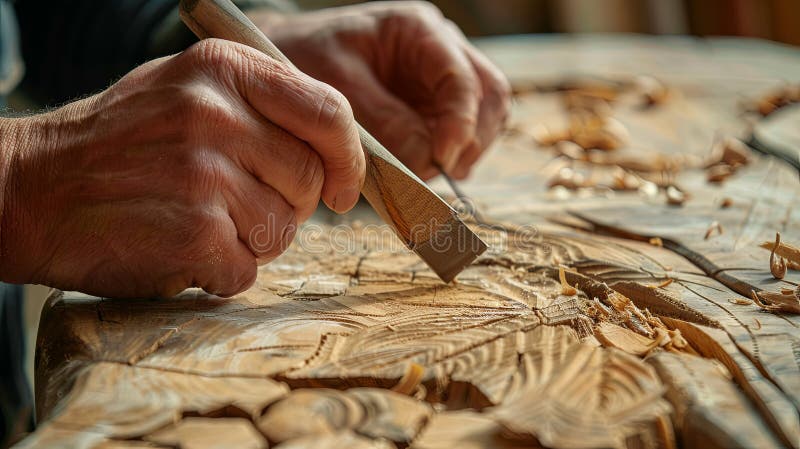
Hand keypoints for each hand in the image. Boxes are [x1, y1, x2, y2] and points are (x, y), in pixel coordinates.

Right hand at [0, 39, 364, 297]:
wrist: (30, 187)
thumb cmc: (120, 143)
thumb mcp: (187, 90)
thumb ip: (261, 106)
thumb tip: (337, 148)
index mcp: (224, 69)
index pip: (330, 113)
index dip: (346, 159)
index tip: (339, 188)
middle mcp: (215, 113)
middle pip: (308, 178)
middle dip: (288, 206)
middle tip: (239, 206)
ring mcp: (204, 172)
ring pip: (283, 230)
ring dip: (252, 242)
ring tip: (201, 223)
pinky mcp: (192, 231)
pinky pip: (246, 271)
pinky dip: (221, 273)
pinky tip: (182, 249)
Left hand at [251, 1, 510, 179]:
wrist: (286, 67)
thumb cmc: (306, 62)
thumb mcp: (336, 87)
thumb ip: (385, 122)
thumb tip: (428, 161)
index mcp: (418, 31)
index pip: (463, 78)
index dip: (460, 123)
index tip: (441, 159)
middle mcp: (441, 52)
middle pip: (491, 97)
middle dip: (471, 139)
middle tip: (439, 171)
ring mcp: (442, 82)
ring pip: (485, 120)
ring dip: (464, 152)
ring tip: (423, 173)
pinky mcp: (435, 109)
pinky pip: (461, 137)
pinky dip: (449, 158)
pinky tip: (420, 169)